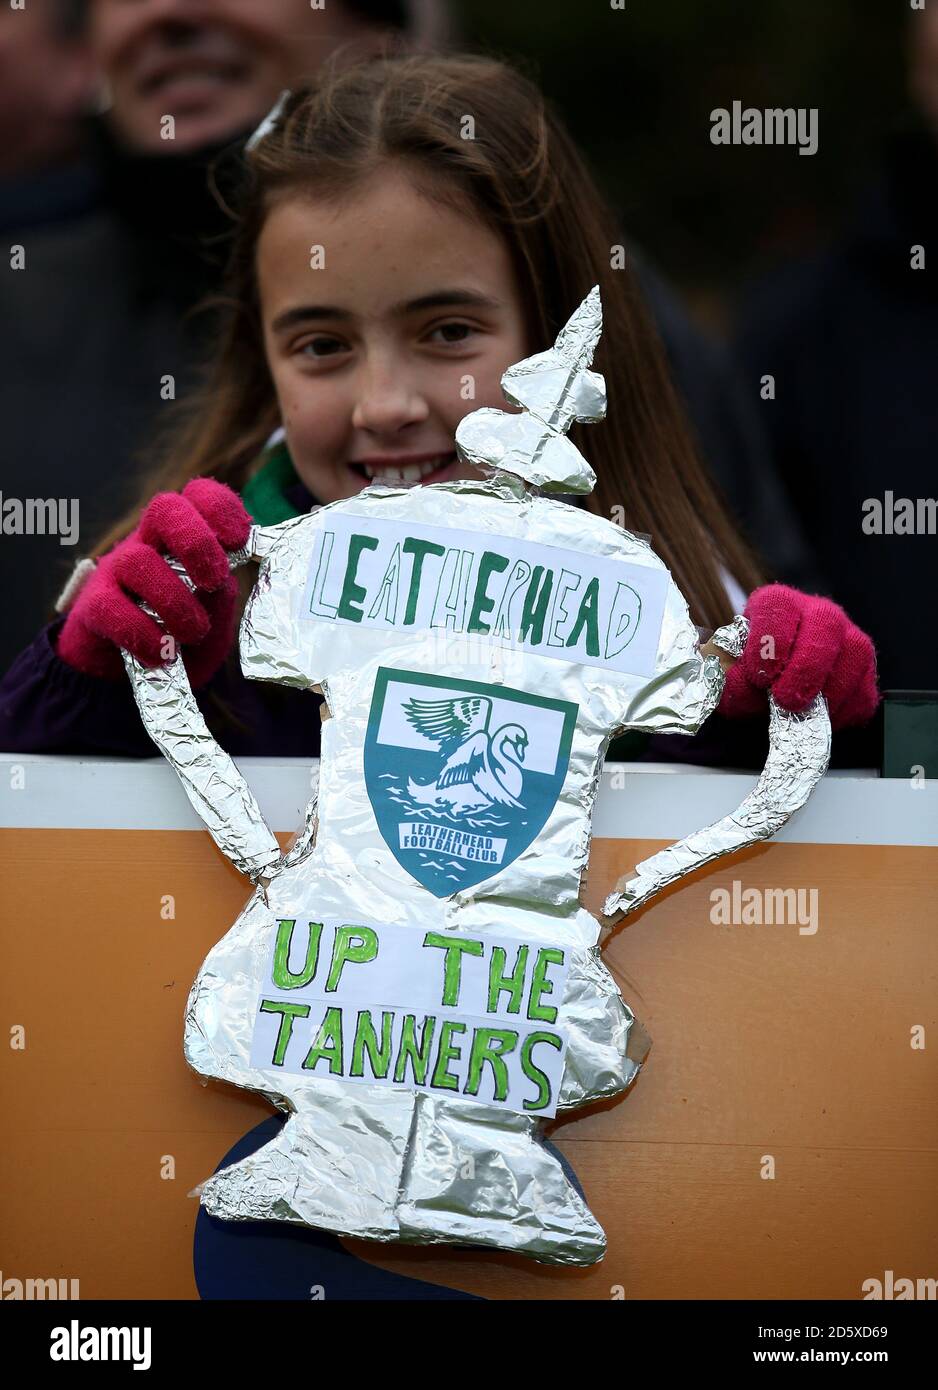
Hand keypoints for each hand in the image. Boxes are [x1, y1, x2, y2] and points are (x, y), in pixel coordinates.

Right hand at [57, 478, 251, 687]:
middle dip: (197, 542)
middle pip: (166, 508)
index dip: (221, 508)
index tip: (239, 539)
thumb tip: (221, 584)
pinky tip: (160, 655)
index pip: (199, 497)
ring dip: (174, 603)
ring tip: (191, 634)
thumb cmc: (177, 636)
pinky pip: (111, 607)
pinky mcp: (93, 606)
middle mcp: (149, 544)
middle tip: (213, 581)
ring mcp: (117, 570)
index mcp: (184, 540)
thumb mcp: (213, 621)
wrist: (125, 673)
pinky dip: (143, 634)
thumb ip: (221, 600)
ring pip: (139, 561)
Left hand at [719, 584, 878, 729]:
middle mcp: (817, 612)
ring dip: (829, 690)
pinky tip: (821, 719)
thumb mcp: (727, 673)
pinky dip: (846, 709)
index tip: (759, 675)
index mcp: (777, 603)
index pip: (778, 606)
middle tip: (785, 699)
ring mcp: (848, 637)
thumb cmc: (745, 672)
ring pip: (855, 652)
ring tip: (803, 712)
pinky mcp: (865, 670)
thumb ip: (730, 680)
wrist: (765, 689)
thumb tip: (747, 688)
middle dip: (805, 668)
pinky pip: (866, 686)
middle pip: (825, 624)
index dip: (769, 643)